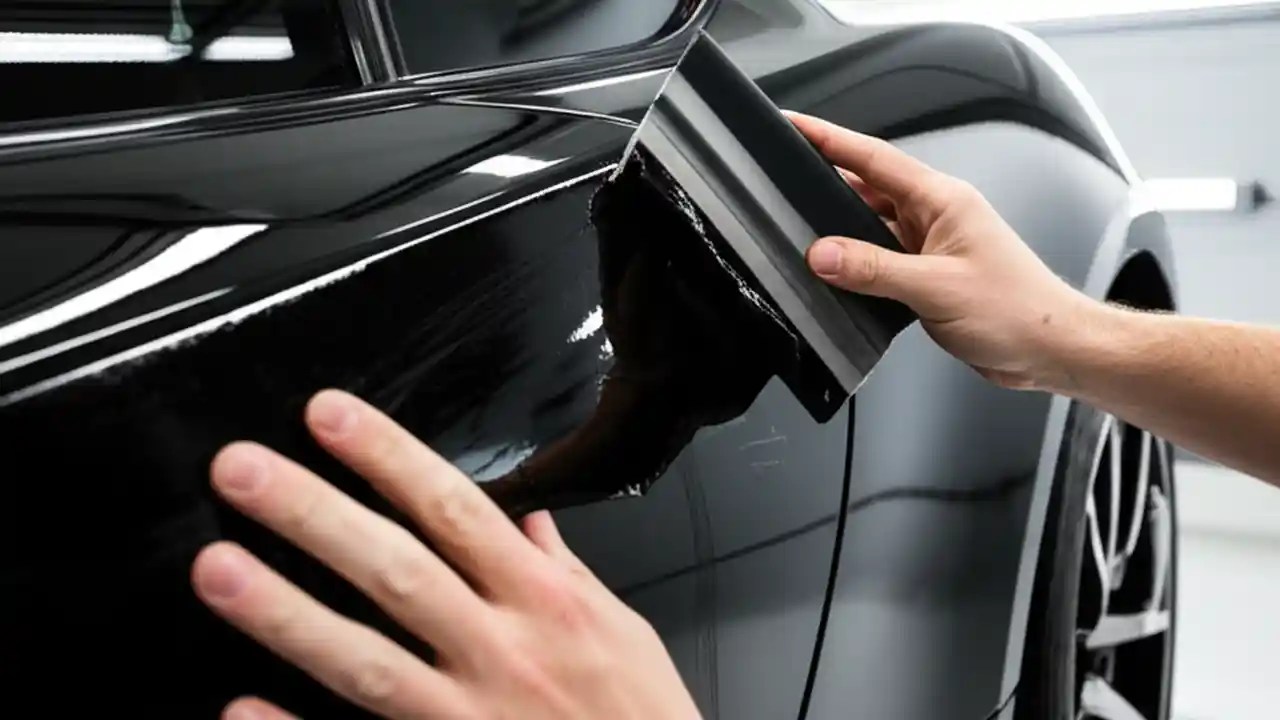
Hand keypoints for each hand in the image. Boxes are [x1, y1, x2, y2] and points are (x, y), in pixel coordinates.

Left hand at [191, 389, 700, 719]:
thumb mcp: (623, 631)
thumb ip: (568, 571)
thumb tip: (530, 520)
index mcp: (548, 602)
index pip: (455, 510)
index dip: (388, 458)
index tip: (329, 417)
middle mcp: (504, 651)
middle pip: (397, 570)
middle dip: (316, 515)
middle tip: (244, 471)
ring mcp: (472, 715)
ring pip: (365, 659)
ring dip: (286, 612)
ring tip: (217, 570)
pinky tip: (241, 707)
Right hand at [787, 112, 1098, 391]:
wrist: (1050, 348)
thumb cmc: (1017, 310)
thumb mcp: (936, 287)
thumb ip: (873, 269)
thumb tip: (822, 254)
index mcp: (943, 200)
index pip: (874, 158)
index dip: (830, 139)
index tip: (795, 125)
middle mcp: (936, 216)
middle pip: (867, 188)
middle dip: (826, 183)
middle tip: (784, 181)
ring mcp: (932, 245)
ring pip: (872, 226)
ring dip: (841, 232)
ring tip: (801, 232)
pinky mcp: (928, 275)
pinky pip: (880, 259)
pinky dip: (856, 264)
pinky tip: (837, 275)